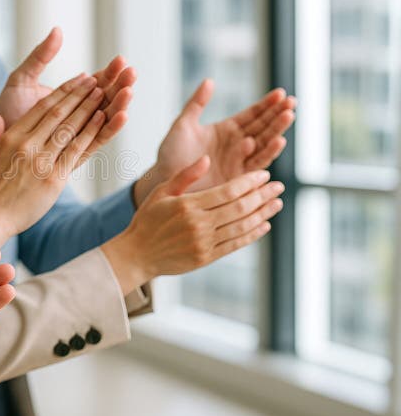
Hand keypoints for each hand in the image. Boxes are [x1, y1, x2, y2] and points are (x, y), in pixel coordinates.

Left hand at [0, 27, 135, 140]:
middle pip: (106, 100)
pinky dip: (110, 129)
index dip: (109, 72)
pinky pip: (96, 142)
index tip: (120, 60)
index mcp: (69, 99)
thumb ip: (40, 56)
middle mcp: (78, 117)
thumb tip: (58, 30)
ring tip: (129, 91)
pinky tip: (121, 116)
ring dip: (119, 105)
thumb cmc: (7, 111)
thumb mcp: (22, 79)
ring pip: (105, 119)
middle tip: (131, 72)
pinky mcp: (74, 153)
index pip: (96, 84)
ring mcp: (78, 135)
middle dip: (120, 86)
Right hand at [0, 73, 130, 247]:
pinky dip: (91, 132)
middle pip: (58, 113)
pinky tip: (103, 119)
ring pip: (70, 128)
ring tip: (103, 93)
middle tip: (95, 80)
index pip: (41, 107)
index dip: (62, 91)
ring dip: (89, 108)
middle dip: (79, 94)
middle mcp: (27, 145)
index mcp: (11, 137)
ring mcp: (41, 161)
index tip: (77, 79)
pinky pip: (76, 150)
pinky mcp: (54, 179)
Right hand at [102, 156, 284, 294]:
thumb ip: (185, 175)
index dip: (250, 182)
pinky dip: (252, 234)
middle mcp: (199, 225)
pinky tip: (263, 224)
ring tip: (277, 203)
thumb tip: (207, 158)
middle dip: (262, 195)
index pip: (228, 191)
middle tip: (278, 186)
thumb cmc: (147, 220)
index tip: (264, 175)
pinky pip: (235, 244)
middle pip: (240, 207)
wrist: (137, 255)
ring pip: (242, 225)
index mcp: (188, 205)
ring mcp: (204, 243)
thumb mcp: (161, 192)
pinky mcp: (206, 257)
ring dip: (263, 213)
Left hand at [133, 79, 295, 205]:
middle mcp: (237, 144)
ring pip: (265, 143)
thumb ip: (196, 103)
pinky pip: (258, 163)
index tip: (281, 93)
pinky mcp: (240, 178)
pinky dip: (269, 152)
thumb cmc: (171, 154)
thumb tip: (209, 80)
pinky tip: (278, 141)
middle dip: (278, 114)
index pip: (252, 114)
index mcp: (226, 129)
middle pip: (263, 126)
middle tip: (291, 102)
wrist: (166, 182)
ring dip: (277, 130)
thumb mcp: (183, 125)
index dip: (267, 104)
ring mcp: (240, 161)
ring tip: (288, 116)